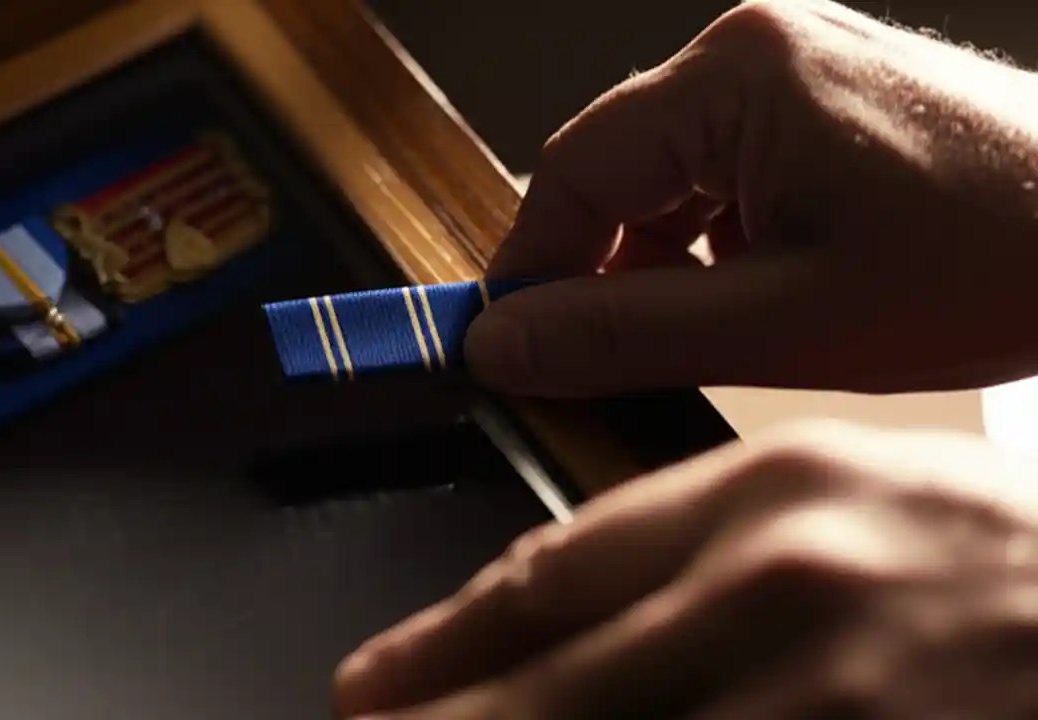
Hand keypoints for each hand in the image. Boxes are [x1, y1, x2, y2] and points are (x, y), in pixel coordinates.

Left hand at [332, 420, 1037, 717]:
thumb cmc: (981, 543)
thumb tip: (542, 610)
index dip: (439, 644)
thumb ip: (687, 539)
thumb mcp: (829, 492)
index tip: (364, 687)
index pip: (553, 576)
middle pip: (561, 690)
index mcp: (763, 491)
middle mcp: (781, 588)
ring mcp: (838, 699)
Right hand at [464, 0, 1037, 396]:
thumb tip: (501, 343)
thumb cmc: (992, 268)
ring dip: (659, 259)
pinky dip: (712, 237)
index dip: (529, 269)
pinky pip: (719, 165)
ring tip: (716, 326)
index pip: (573, 171)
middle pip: (614, 167)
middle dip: (598, 268)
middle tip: (602, 358)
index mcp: (738, 74)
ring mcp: (791, 63)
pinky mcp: (819, 94)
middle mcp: (755, 47)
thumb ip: (623, 334)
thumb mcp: (783, 326)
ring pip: (664, 173)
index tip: (505, 348)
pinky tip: (757, 286)